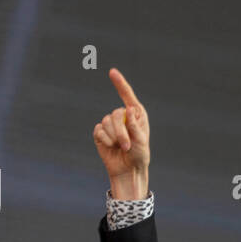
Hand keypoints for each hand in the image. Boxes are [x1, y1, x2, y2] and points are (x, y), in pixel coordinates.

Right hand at [92, 68, 150, 188]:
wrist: (128, 169)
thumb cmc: (139, 155)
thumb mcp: (141, 141)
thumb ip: (135, 126)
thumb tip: (130, 110)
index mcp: (136, 114)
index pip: (127, 96)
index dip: (119, 83)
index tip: (112, 72)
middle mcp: (123, 116)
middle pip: (115, 114)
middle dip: (121, 131)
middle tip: (127, 145)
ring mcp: (110, 124)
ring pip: (106, 122)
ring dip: (115, 137)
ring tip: (122, 147)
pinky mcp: (100, 132)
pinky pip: (99, 131)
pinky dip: (106, 140)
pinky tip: (111, 147)